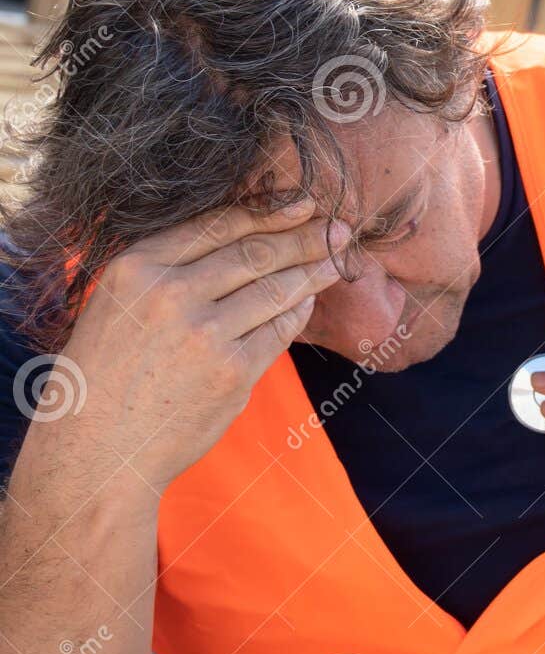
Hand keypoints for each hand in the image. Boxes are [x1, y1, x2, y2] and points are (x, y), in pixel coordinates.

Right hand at [52, 198, 349, 488]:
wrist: (97, 450)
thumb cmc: (105, 376)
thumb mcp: (117, 306)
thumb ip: (168, 272)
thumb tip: (243, 244)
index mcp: (136, 268)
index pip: (218, 225)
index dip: (270, 210)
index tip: (303, 202)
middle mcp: (171, 294)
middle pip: (256, 253)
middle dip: (305, 237)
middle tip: (339, 229)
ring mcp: (205, 334)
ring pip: (275, 290)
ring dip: (312, 272)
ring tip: (335, 260)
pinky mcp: (233, 371)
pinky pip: (279, 331)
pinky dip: (298, 313)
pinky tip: (309, 302)